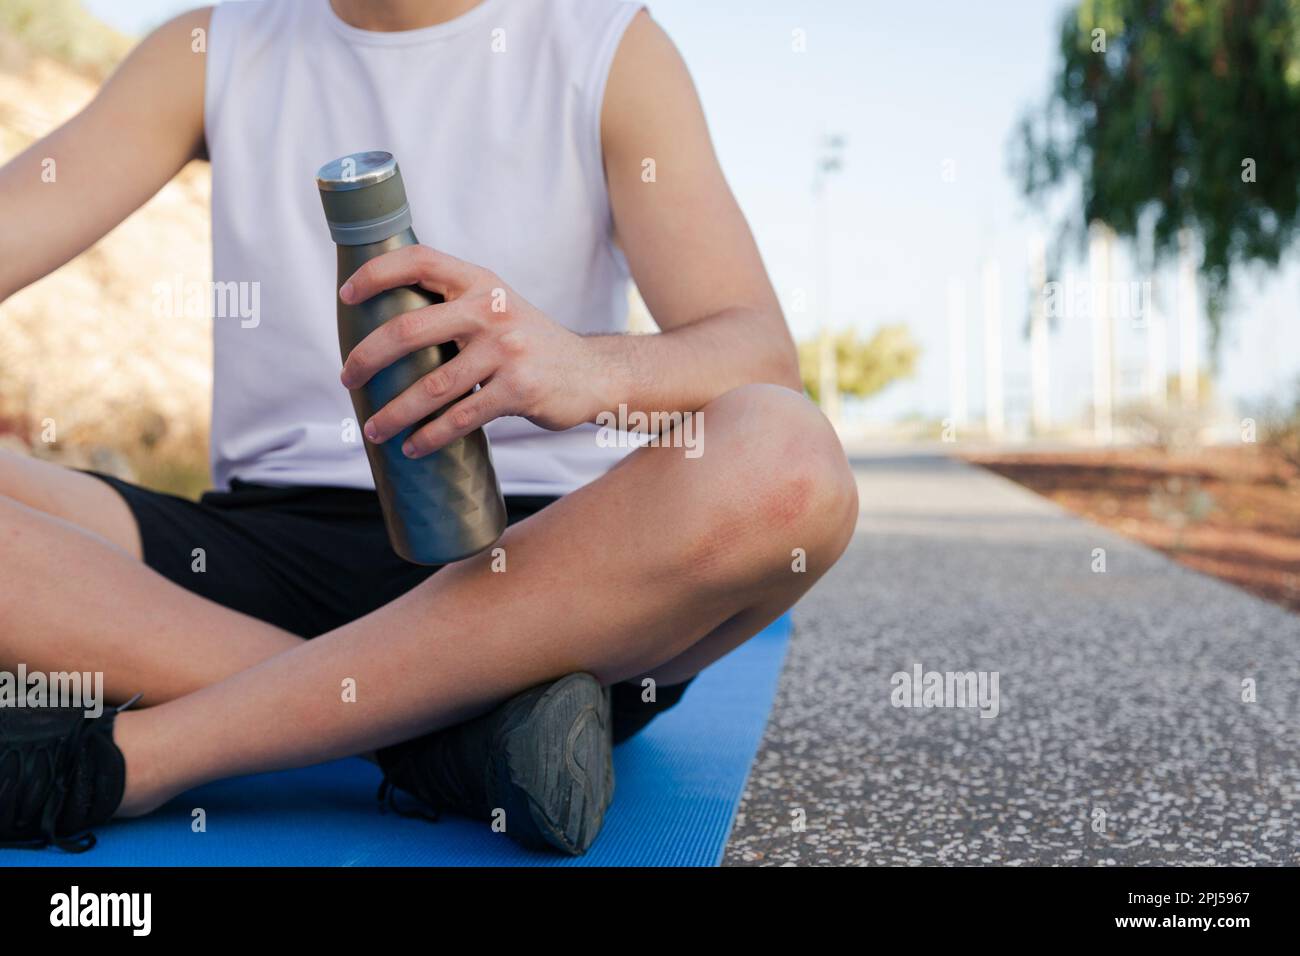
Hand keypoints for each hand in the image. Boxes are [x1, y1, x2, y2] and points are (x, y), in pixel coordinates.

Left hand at [338, 245, 607, 457]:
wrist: (592, 373)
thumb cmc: (530, 345)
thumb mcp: (498, 309)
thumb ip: (454, 307)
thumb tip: (384, 329)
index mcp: (480, 282)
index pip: (418, 260)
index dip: (375, 274)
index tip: (346, 297)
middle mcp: (491, 309)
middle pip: (408, 330)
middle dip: (368, 359)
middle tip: (348, 380)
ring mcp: (507, 350)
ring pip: (431, 386)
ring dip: (394, 413)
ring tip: (373, 431)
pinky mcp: (519, 389)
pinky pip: (461, 417)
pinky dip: (431, 437)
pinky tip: (413, 447)